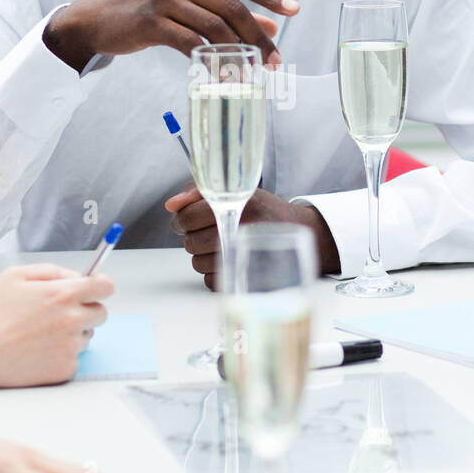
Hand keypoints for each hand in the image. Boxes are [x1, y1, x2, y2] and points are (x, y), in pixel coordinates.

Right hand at [0, 263, 112, 387]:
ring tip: (42, 333)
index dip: (99, 286)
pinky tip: (38, 350)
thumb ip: (52, 271)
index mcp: (63, 295)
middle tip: (63, 313)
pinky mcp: (65, 369)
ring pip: (86, 336)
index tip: (93, 289)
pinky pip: (74, 357)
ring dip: (73, 333)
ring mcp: (70, 347)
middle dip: (87, 310)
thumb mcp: (16, 275)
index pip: (104, 287)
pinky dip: (62, 354)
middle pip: (100, 313)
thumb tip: (78, 276)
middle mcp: (72, 320)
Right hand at [43, 0, 298, 70]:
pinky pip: (190, 43)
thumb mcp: (186, 3)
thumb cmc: (145, 10)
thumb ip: (224, 10)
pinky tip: (220, 75)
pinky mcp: (152, 22)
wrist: (96, 18)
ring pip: (214, 27)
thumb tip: (269, 24)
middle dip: (258, 36)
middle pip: (233, 7)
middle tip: (275, 60)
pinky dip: (209, 61)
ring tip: (251, 74)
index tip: (295, 9)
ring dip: (237, 54)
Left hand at [164, 185, 339, 286]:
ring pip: (198, 264)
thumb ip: (199, 192)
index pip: (188, 217)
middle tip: (208, 233)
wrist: (303, 232)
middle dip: (194, 238)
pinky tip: (229, 261)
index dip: (183, 220)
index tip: (190, 220)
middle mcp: (243, 229)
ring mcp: (246, 257)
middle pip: (191, 243)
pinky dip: (214, 273)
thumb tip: (170, 205)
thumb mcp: (238, 191)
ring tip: (220, 247)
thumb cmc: (263, 211)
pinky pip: (210, 281)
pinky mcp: (248, 279)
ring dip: (203, 257)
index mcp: (238, 204)